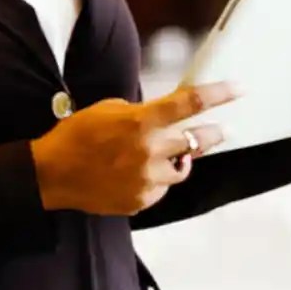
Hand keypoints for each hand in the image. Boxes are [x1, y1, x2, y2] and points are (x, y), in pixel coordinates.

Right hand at [30, 82, 238, 215]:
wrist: (52, 175)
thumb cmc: (77, 136)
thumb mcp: (109, 109)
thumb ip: (142, 112)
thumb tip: (166, 114)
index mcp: (141, 121)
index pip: (190, 103)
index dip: (219, 94)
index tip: (238, 89)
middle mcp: (149, 151)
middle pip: (197, 140)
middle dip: (213, 133)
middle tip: (224, 130)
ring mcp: (146, 179)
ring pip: (182, 168)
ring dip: (180, 158)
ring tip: (170, 153)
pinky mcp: (141, 200)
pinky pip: (162, 187)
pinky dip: (157, 178)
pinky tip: (140, 172)